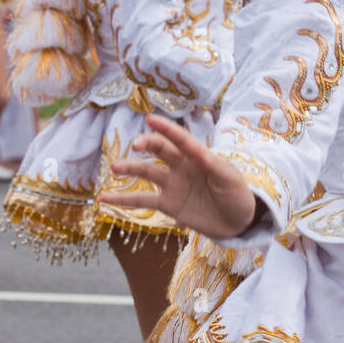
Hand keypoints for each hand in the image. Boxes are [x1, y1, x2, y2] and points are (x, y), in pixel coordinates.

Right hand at [98, 114, 259, 240]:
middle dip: (147, 144)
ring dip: (130, 168)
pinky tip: (104, 198)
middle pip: (160, 150)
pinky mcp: (168, 204)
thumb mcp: (231, 180)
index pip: (181, 139)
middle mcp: (183, 167)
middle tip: (136, 145)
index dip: (167, 129)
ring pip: (147, 172)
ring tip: (115, 168)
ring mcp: (173, 185)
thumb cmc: (238, 196)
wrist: (238, 223)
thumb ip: (216, 167)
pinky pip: (142, 200)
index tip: (150, 119)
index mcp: (199, 157)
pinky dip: (123, 200)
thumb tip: (200, 154)